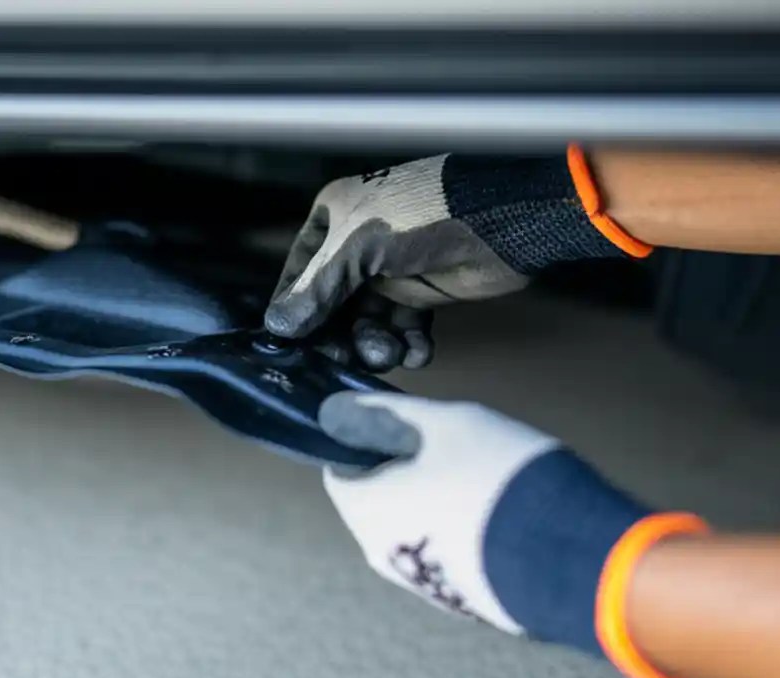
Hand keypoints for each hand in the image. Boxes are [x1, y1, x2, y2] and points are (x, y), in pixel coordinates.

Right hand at [265, 151, 635, 370]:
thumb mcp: (357, 248)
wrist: (500, 220)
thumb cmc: (422, 216)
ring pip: (367, 322)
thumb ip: (316, 289)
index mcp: (335, 218)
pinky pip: (402, 328)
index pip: (300, 273)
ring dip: (375, 344)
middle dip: (342, 336)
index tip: (293, 346)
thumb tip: (278, 327)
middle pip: (332, 306)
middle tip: (349, 360)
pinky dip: (407, 344)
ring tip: (390, 354)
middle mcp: (358, 244)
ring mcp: (391, 270)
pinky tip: (417, 352)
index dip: (296, 310)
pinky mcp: (423, 292)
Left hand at [318, 391, 651, 655]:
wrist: (572, 560)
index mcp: (365, 510)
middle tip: (454, 446)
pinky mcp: (461, 601)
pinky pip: (446, 555)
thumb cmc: (499, 478)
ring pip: (413, 526)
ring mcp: (422, 583)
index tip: (400, 422)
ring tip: (485, 477)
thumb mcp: (446, 423)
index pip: (339, 466)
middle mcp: (382, 555)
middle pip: (378, 498)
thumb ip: (386, 411)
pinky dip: (461, 531)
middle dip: (406, 467)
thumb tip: (339, 406)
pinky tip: (501, 513)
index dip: (363, 437)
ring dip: (436, 498)